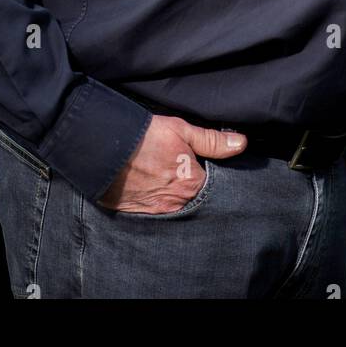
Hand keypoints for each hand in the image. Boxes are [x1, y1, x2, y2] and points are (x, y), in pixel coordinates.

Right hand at [97, 115, 247, 213]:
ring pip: (176, 209)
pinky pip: (156, 214)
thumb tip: (242, 143)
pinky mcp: (138, 216)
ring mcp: (157, 213)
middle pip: (194, 200)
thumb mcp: (181, 130)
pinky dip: (158, 205)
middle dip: (194, 191)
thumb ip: (212, 141)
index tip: (205, 167)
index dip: (210, 176)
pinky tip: (154, 192)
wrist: (103, 148)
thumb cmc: (144, 136)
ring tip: (169, 183)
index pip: (213, 186)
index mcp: (192, 184)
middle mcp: (177, 204)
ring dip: (176, 199)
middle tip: (184, 176)